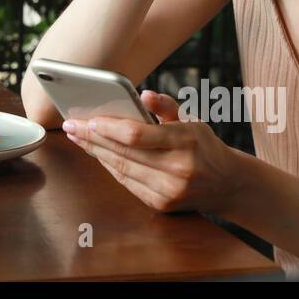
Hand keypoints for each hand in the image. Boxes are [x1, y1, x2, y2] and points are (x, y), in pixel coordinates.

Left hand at [62, 90, 242, 217]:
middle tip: (71, 126)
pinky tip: (97, 153)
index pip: (136, 135)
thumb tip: (143, 95)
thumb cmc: (204, 145)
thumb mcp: (192, 119)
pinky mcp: (162, 203)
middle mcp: (177, 169)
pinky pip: (127, 182)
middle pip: (124, 152)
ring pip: (122, 168)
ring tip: (78, 138)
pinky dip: (110, 166)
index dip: (108, 128)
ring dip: (96, 152)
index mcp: (185, 141)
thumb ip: (166, 105)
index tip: (87, 120)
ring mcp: (169, 190)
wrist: (227, 184)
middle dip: (92, 139)